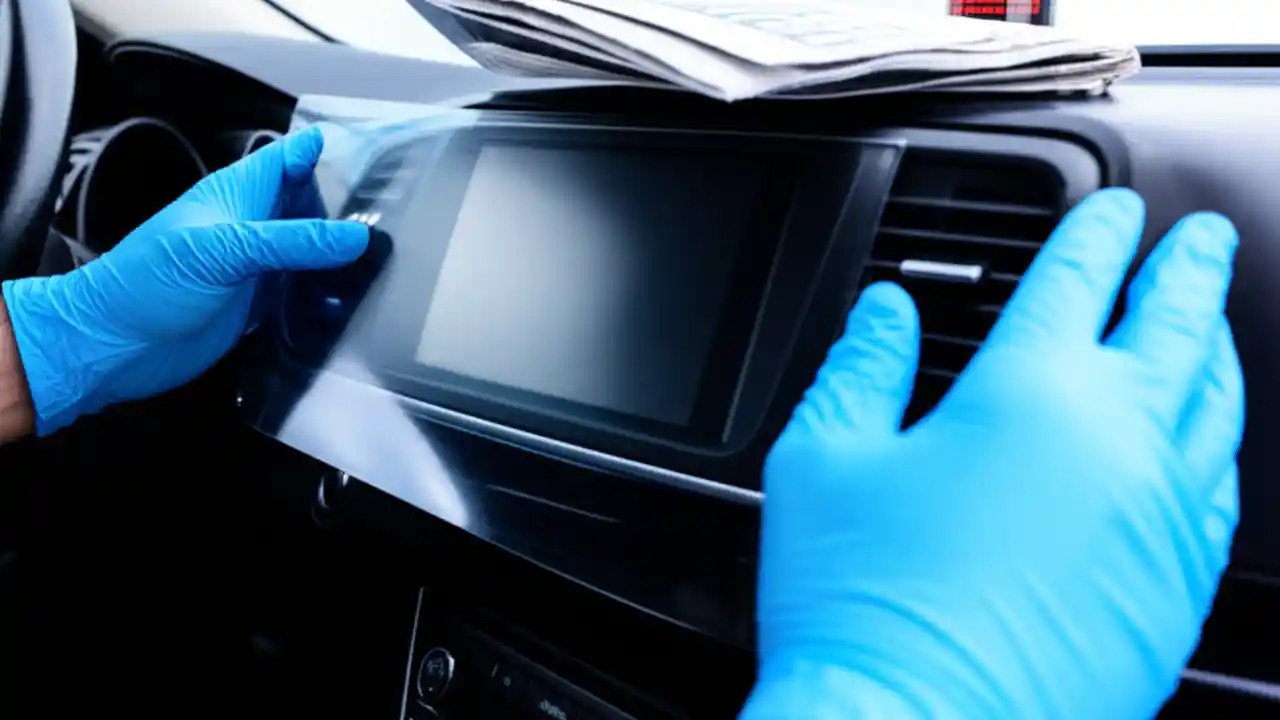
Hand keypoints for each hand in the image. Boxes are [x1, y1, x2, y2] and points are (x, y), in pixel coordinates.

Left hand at [1, 126, 368, 434]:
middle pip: (308, 206)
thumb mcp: (221, 251)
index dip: (321, 151)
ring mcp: (256, 268)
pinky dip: (326, 295)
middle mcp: (251, 228)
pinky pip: (303, 293)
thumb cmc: (144, 284)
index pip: (287, 159)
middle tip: (391, 212)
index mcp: (236, 196)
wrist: (113, 346)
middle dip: (344, 206)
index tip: (368, 154)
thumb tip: (353, 237)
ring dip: (339, 255)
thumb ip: (290, 242)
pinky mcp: (258, 306)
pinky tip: (351, 299)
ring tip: (385, 257)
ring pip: (310, 251)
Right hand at [744, 189, 1242, 718]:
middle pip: (1177, 322)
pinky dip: (1220, 445)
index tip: (1112, 207)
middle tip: (1199, 236)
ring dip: (1216, 346)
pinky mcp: (1177, 587)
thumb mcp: (825, 458)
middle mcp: (1118, 439)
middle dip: (1189, 266)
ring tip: (1210, 323)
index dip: (1097, 228)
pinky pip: (1222, 491)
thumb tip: (887, 311)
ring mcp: (1162, 516)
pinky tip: (1204, 444)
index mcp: (1030, 390)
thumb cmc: (865, 604)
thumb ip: (862, 365)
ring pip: (1217, 403)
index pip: (1079, 276)